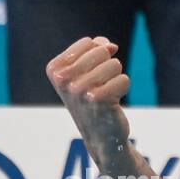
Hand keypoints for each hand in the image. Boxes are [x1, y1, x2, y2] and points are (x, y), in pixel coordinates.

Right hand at [45, 36, 131, 157]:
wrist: (101, 135)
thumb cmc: (93, 100)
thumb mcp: (86, 73)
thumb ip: (95, 51)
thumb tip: (109, 45)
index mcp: (55, 69)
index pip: (89, 43)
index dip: (100, 56)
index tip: (92, 75)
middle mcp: (63, 79)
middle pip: (102, 51)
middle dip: (109, 66)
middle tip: (101, 86)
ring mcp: (79, 90)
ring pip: (115, 64)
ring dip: (116, 78)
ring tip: (107, 94)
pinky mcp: (98, 99)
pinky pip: (124, 79)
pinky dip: (123, 88)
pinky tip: (113, 102)